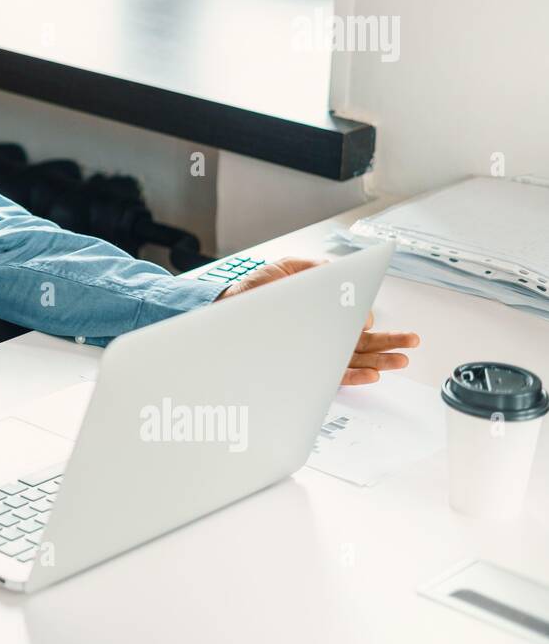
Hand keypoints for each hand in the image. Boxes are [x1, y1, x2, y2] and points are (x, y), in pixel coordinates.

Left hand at [215, 256, 419, 385]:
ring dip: (381, 360)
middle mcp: (324, 333)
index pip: (354, 319)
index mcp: (324, 311)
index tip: (373, 319)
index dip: (365, 318)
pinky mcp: (308, 364)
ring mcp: (318, 350)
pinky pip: (336, 374)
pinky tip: (372, 372)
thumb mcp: (290, 269)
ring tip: (402, 359)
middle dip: (390, 342)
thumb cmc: (257, 291)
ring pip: (356, 358)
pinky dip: (355, 374)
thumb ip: (319, 270)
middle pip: (363, 341)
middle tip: (412, 342)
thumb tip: (344, 276)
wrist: (230, 309)